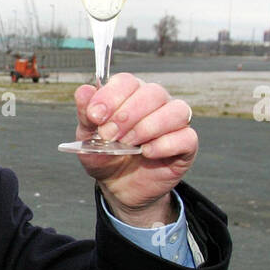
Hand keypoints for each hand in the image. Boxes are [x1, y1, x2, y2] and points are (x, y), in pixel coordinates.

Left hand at [73, 73, 196, 226]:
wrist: (118, 187)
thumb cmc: (106, 157)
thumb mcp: (87, 140)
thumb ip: (86, 115)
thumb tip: (83, 91)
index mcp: (130, 95)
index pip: (127, 81)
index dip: (111, 96)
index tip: (95, 117)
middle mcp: (155, 103)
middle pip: (152, 93)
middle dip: (127, 115)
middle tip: (109, 135)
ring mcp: (173, 123)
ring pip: (175, 110)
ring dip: (148, 127)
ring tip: (128, 144)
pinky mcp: (186, 145)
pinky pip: (186, 137)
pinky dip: (164, 144)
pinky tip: (147, 153)